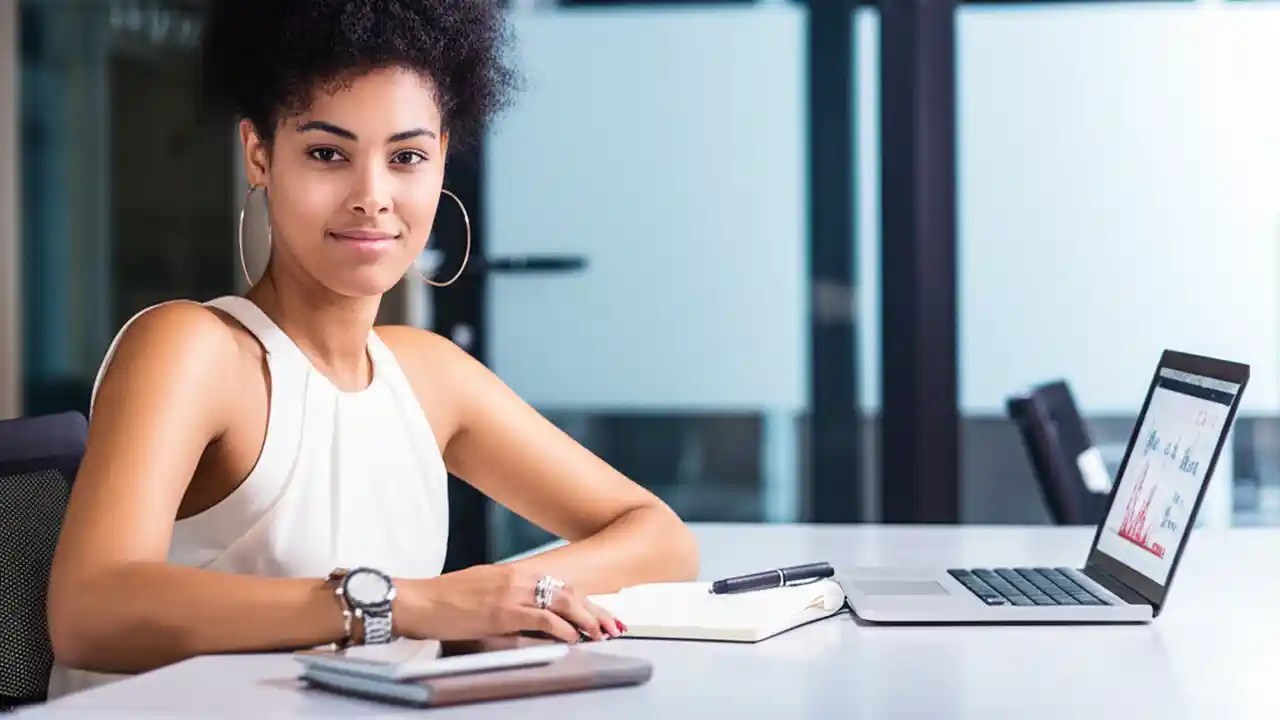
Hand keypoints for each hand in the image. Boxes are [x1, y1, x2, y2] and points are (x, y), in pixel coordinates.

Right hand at [395, 565, 624, 643]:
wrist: (420, 601)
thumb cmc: (446, 600)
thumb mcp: (484, 590)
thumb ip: (511, 598)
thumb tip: (534, 615)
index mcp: (515, 573)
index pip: (560, 584)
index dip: (585, 601)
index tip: (602, 613)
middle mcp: (519, 578)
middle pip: (569, 591)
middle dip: (595, 611)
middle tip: (614, 625)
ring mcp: (512, 593)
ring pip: (563, 601)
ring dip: (586, 619)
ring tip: (602, 633)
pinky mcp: (503, 611)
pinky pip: (543, 618)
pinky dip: (562, 628)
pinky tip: (573, 638)